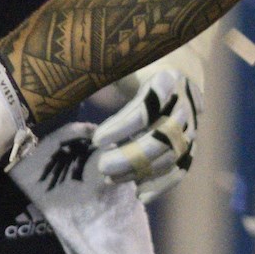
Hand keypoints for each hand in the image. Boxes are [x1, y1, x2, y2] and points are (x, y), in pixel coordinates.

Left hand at [93, 48, 202, 202]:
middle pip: (164, 134)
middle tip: (101, 167)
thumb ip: (100, 68)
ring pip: (173, 154)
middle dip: (132, 156)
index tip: (96, 139)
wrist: (178, 62)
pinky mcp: (191, 140)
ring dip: (141, 171)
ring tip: (109, 179)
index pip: (149, 104)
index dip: (123, 125)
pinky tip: (139, 193)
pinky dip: (163, 183)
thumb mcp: (121, 60)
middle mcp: (184, 100)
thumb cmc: (138, 62)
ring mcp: (191, 122)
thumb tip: (63, 80)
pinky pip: (183, 166)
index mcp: (167, 75)